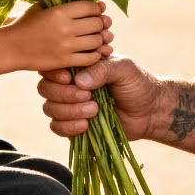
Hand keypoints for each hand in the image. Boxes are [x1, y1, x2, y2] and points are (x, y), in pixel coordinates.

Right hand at [6, 0, 112, 70]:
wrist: (10, 47)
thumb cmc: (25, 24)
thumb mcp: (40, 7)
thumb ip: (60, 3)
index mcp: (59, 11)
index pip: (91, 7)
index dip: (97, 9)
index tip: (95, 12)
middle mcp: (65, 27)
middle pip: (97, 24)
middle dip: (100, 24)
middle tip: (97, 26)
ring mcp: (65, 46)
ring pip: (97, 41)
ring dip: (99, 39)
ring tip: (94, 39)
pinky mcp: (64, 61)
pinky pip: (90, 58)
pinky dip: (95, 55)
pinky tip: (91, 52)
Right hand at [37, 55, 159, 140]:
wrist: (150, 112)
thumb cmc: (137, 84)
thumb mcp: (124, 69)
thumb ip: (103, 70)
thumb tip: (78, 81)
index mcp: (78, 67)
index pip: (52, 66)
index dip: (54, 73)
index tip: (69, 78)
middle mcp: (69, 85)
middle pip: (45, 88)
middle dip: (64, 94)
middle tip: (88, 96)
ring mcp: (69, 106)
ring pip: (49, 108)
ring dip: (69, 111)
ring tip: (95, 110)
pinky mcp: (73, 126)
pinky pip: (56, 128)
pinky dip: (68, 127)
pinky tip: (87, 125)